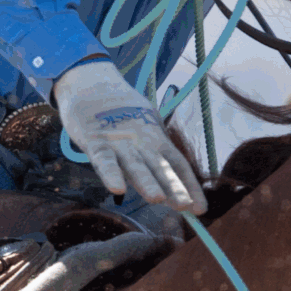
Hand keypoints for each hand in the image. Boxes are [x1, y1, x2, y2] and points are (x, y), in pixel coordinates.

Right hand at [52, 59, 200, 212]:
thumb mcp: (143, 123)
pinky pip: (103, 159)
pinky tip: (117, 188)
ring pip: (134, 164)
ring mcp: (118, 141)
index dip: (190, 186)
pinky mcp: (94, 140)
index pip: (178, 164)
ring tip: (157, 199)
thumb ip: (152, 147)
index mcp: (155, 138)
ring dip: (146, 182)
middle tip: (186, 207)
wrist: (90, 81)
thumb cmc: (118, 108)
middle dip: (174, 188)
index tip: (201, 209)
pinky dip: (110, 172)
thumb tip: (166, 177)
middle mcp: (141, 141)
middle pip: (161, 167)